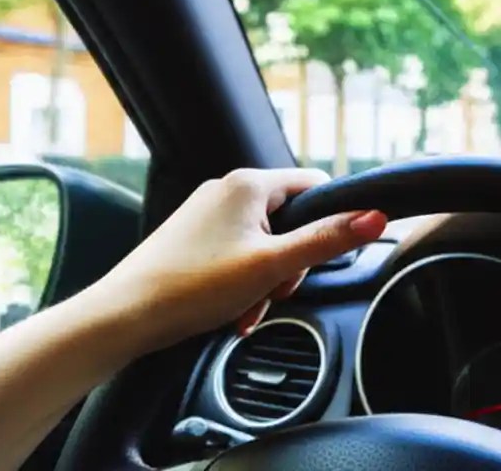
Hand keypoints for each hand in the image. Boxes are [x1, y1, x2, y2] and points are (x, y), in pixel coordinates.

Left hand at [89, 168, 386, 352]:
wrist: (126, 316)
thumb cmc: (192, 287)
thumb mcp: (273, 266)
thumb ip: (326, 240)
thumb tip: (375, 217)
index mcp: (248, 183)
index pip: (315, 186)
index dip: (328, 223)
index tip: (321, 257)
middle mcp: (226, 190)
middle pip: (289, 220)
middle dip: (290, 262)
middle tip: (276, 290)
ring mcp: (206, 214)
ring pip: (263, 242)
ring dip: (266, 279)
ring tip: (248, 307)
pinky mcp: (192, 238)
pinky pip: (237, 254)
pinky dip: (243, 282)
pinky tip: (233, 309)